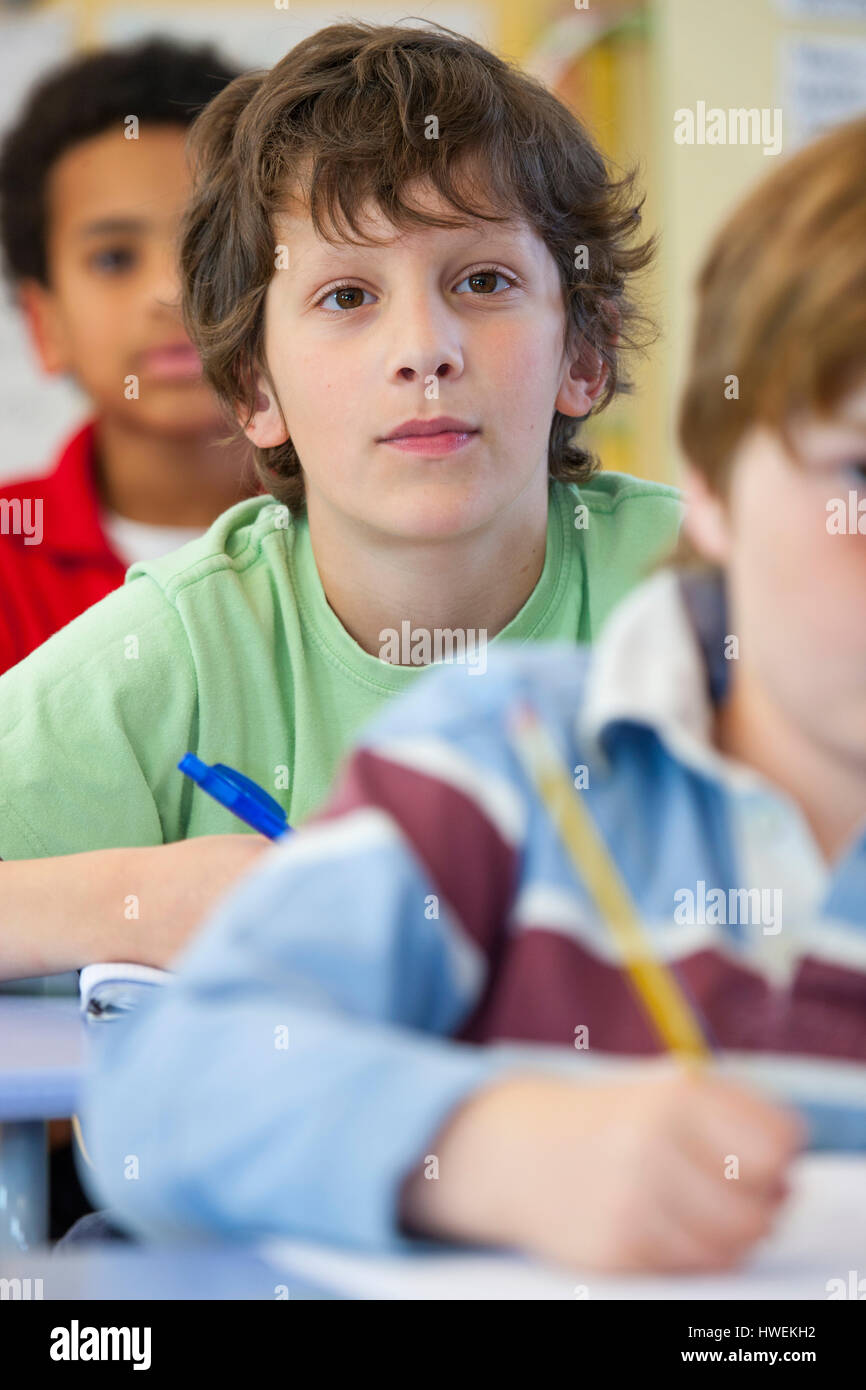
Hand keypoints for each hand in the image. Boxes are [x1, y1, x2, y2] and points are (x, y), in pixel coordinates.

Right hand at [401, 1066, 804, 1273]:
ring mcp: (632, 1200)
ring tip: (709, 1214)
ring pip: (731, 1243)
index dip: (780, 1156)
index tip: (765, 1156)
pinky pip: (692, 1267)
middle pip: (760, 1203)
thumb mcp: (665, 1086)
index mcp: (674, 1095)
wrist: (514, 1150)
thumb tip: (788, 1158)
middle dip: (761, 1204)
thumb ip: (732, 1109)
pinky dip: (695, 1254)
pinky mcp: (616, 1249)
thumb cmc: (608, 1117)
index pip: (776, 1144)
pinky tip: (672, 1229)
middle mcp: (653, 1144)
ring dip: (733, 1235)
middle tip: (741, 1195)